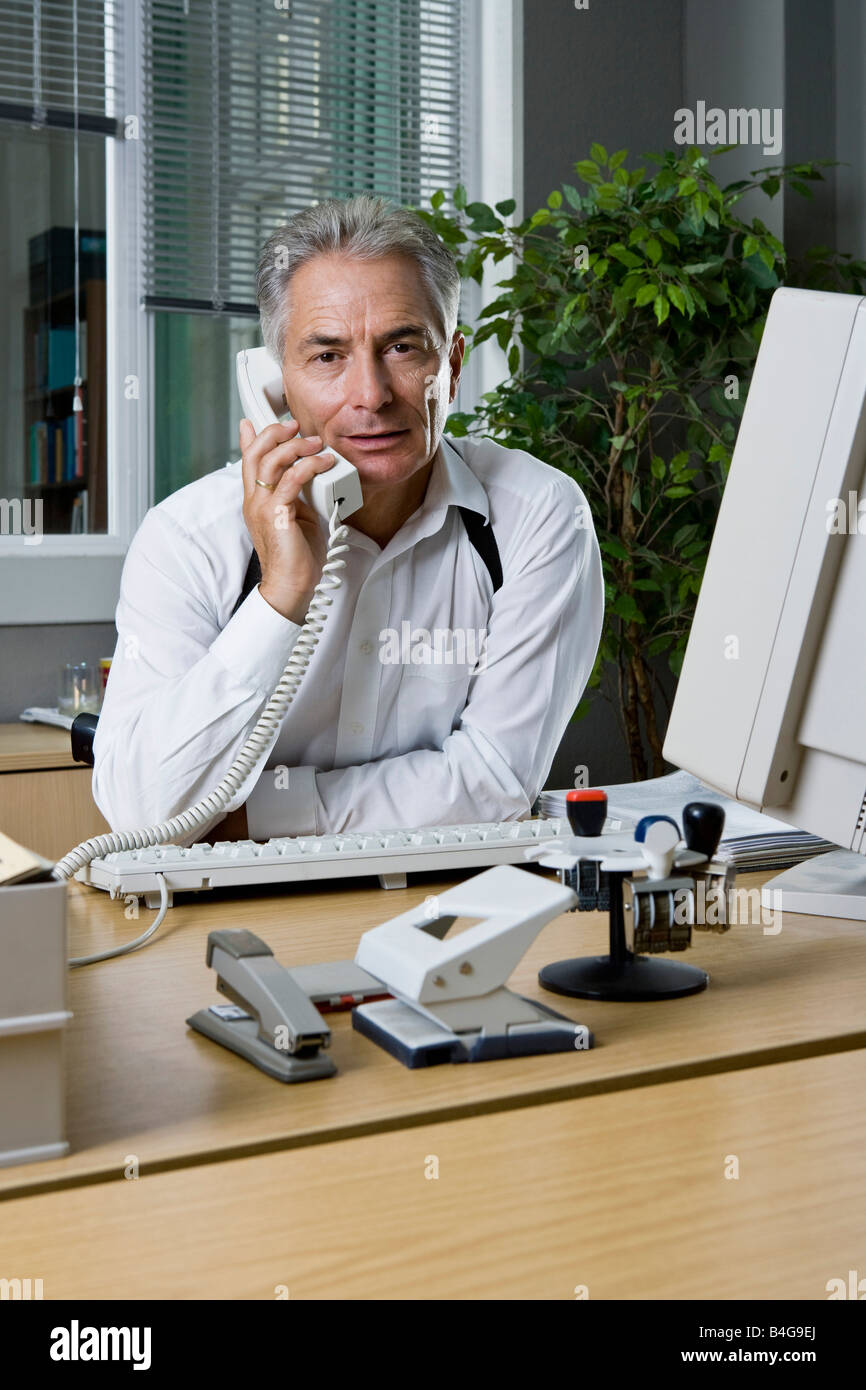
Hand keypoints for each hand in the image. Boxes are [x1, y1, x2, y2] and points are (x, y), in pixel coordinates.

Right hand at [239, 418, 337, 622]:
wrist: (293, 586)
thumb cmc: (298, 557)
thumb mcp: (298, 515)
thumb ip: (297, 493)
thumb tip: (307, 474)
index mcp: (256, 501)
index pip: (247, 461)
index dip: (250, 438)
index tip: (255, 421)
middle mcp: (254, 501)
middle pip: (255, 454)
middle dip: (274, 434)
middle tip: (295, 427)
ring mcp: (263, 507)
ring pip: (270, 462)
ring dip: (295, 447)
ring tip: (316, 444)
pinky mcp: (277, 515)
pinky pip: (291, 480)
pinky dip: (309, 466)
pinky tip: (325, 464)